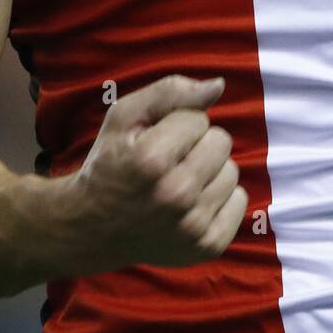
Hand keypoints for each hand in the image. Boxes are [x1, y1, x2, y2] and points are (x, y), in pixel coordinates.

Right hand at [65, 74, 248, 272]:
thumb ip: (170, 92)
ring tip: (179, 182)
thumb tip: (218, 85)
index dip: (178, 124)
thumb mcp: (125, 116)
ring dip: (210, 171)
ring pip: (232, 171)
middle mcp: (176, 196)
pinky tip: (193, 203)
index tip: (155, 141)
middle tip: (170, 161)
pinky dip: (221, 198)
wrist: (93, 228)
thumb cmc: (110, 163)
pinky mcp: (207, 247)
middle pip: (221, 142)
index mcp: (152, 160)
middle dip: (198, 145)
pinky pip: (240, 201)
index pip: (199, 119)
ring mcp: (193, 226)